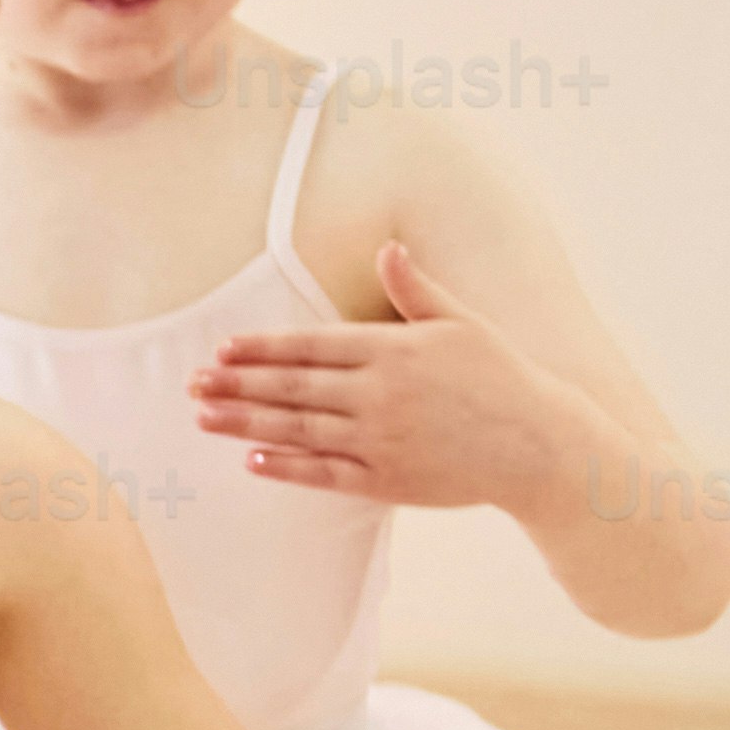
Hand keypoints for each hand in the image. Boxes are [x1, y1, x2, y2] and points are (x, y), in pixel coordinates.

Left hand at [195, 236, 568, 508]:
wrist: (538, 445)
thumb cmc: (501, 377)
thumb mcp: (461, 323)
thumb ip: (415, 289)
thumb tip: (387, 249)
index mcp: (393, 351)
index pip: (310, 346)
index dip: (262, 348)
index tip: (222, 348)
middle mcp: (379, 395)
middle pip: (292, 387)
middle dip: (236, 383)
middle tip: (191, 382)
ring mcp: (379, 441)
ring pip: (297, 429)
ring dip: (244, 422)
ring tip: (202, 415)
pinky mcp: (386, 481)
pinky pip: (323, 474)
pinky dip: (284, 465)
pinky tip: (251, 457)